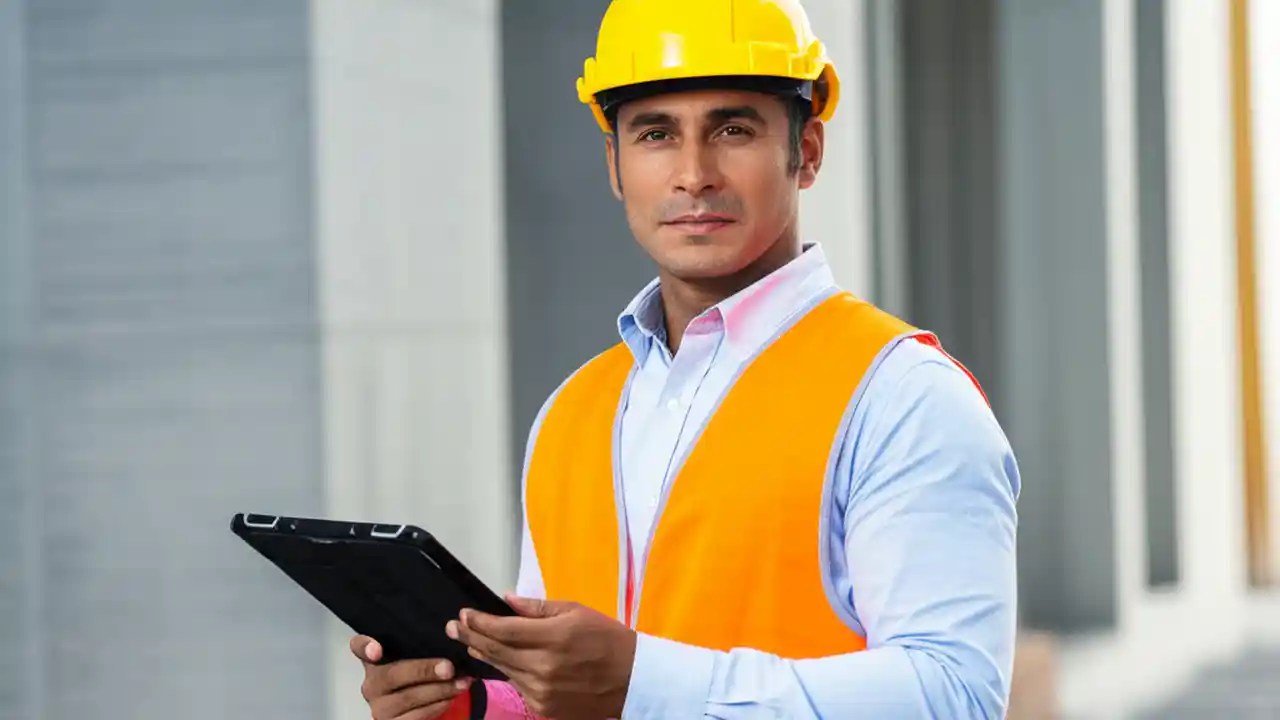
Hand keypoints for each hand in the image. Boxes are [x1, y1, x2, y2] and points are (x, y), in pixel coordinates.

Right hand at [350, 635, 471, 719]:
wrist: (418, 706)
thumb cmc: (418, 672)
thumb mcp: (416, 656)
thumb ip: (421, 643)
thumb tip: (453, 628)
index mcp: (373, 660)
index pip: (359, 647)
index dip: (365, 647)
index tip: (377, 650)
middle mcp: (371, 684)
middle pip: (393, 675)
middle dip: (424, 670)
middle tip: (449, 667)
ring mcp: (379, 707)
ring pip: (408, 698)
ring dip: (440, 690)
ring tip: (462, 682)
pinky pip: (416, 717)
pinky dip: (438, 706)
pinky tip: (452, 697)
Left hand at [447, 596, 636, 719]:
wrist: (631, 680)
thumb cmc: (605, 638)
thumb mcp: (576, 611)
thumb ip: (537, 608)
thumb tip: (506, 601)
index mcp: (553, 637)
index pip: (503, 629)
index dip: (479, 622)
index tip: (463, 614)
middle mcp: (543, 667)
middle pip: (496, 650)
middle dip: (471, 637)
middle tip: (453, 627)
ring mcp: (541, 691)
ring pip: (503, 670)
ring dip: (485, 654)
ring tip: (471, 643)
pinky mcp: (543, 708)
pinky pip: (517, 686)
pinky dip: (507, 672)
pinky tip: (500, 661)